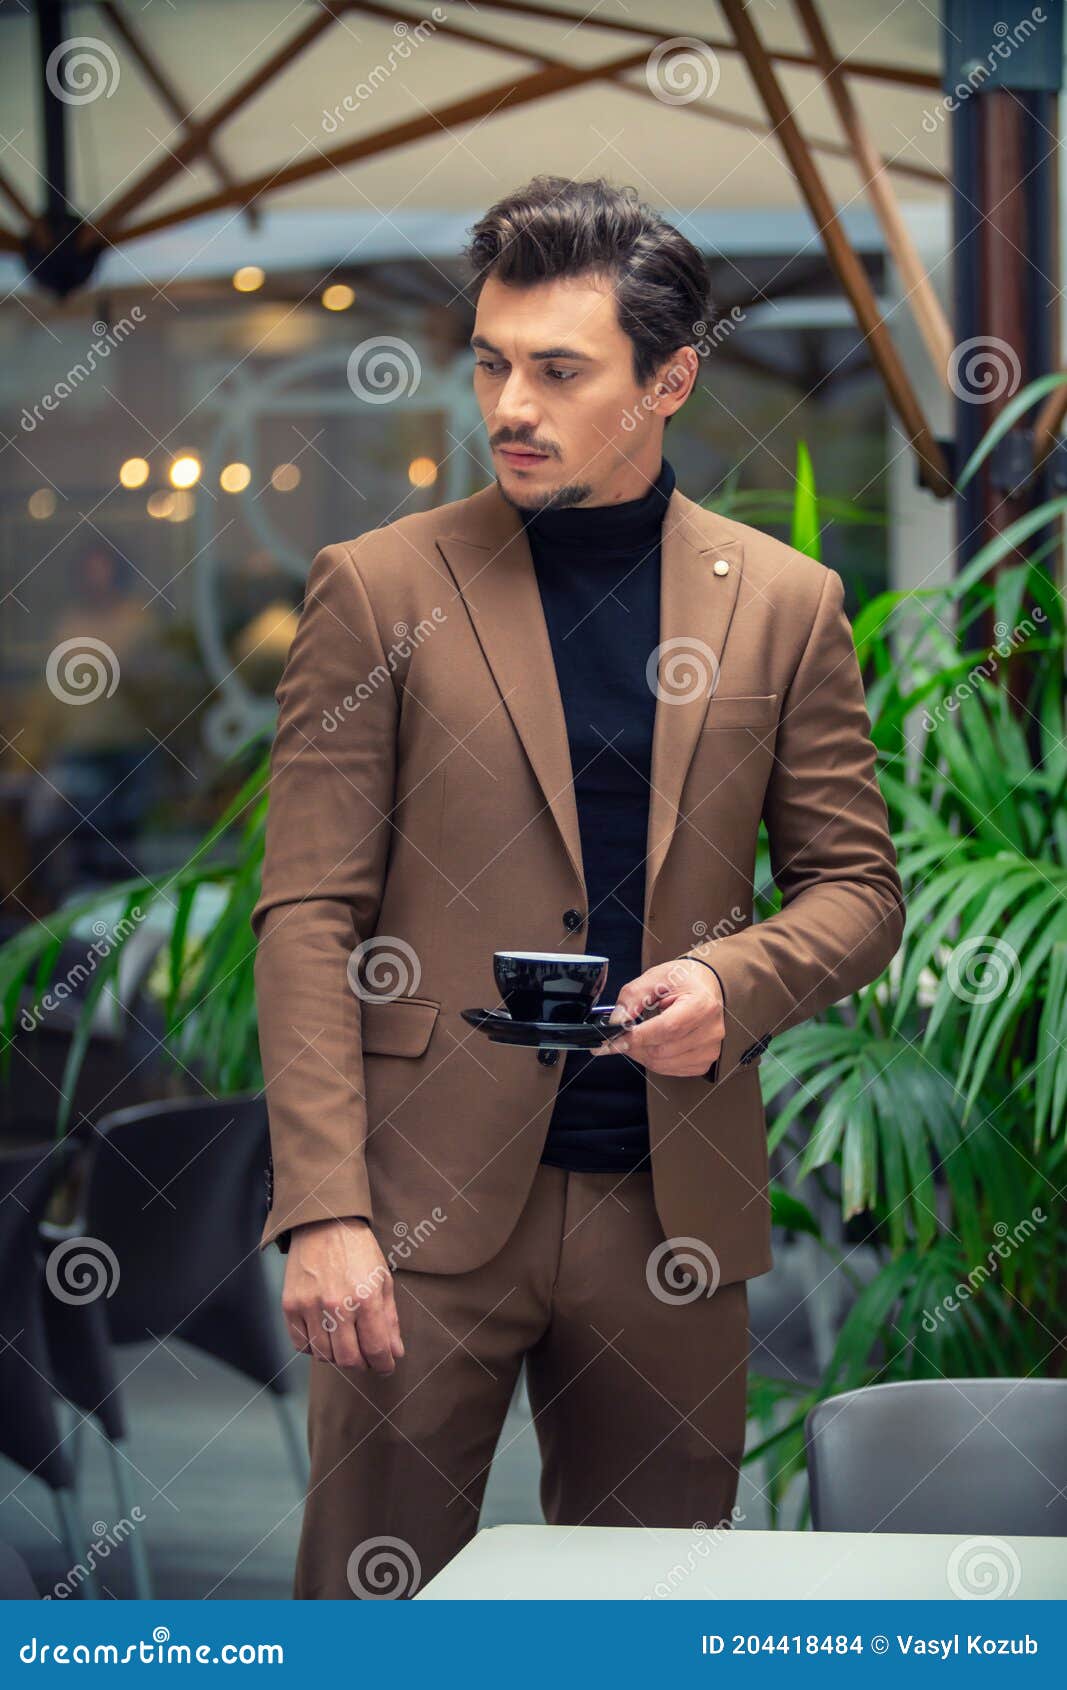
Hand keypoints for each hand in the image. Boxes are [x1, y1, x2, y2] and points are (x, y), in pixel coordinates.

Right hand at [282, 1217, 403, 1372]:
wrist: (323, 1223)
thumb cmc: (358, 1250)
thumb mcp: (383, 1280)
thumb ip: (389, 1319)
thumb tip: (395, 1353)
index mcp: (366, 1298)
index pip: (376, 1349)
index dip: (384, 1365)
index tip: (386, 1367)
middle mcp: (337, 1305)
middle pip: (349, 1359)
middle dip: (362, 1364)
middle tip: (366, 1357)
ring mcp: (310, 1306)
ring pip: (324, 1356)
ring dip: (338, 1356)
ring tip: (346, 1342)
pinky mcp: (290, 1305)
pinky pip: (301, 1344)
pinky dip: (314, 1347)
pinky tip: (324, 1335)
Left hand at [589, 957, 723, 1076]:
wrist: (704, 985)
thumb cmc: (684, 980)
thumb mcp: (655, 976)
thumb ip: (633, 997)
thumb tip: (616, 1021)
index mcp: (702, 1005)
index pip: (666, 1029)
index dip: (636, 1037)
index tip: (612, 1040)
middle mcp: (710, 1030)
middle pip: (662, 1050)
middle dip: (633, 1046)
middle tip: (619, 1036)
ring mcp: (709, 1049)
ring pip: (662, 1063)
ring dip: (640, 1054)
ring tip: (638, 1036)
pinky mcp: (703, 1062)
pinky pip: (669, 1069)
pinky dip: (653, 1060)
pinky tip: (652, 1044)